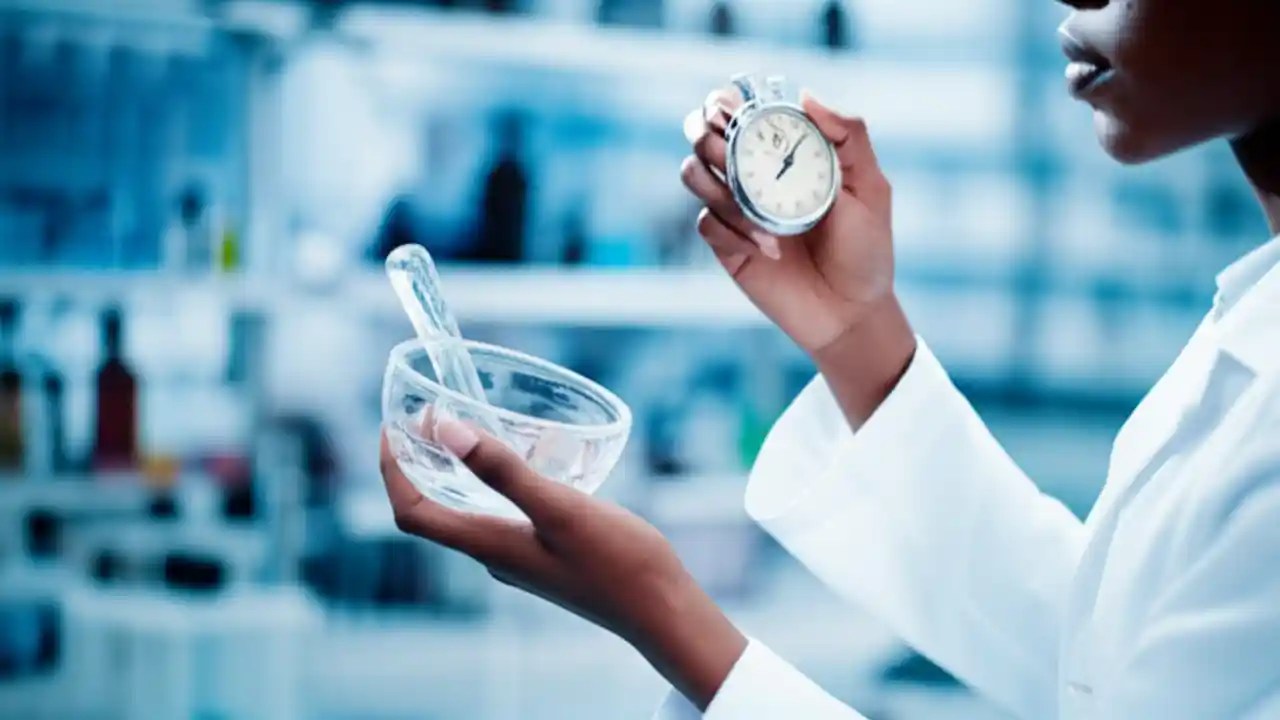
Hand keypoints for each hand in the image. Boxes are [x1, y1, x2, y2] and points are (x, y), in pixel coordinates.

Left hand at [379, 421, 747, 709]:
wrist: (662, 610)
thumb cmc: (617, 562)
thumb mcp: (560, 507)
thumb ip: (503, 471)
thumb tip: (445, 431)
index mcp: (489, 545)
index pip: (413, 513)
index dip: (392, 471)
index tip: (392, 427)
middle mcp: (496, 555)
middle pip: (435, 510)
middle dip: (420, 463)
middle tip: (425, 418)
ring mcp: (521, 558)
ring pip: (471, 511)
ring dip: (457, 472)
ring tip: (466, 428)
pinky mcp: (547, 555)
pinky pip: (504, 514)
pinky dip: (496, 482)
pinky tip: (525, 459)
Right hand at [681, 89, 901, 355]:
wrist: (852, 311)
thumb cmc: (866, 248)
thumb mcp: (871, 188)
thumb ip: (849, 137)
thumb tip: (806, 95)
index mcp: (784, 152)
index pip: (737, 111)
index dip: (721, 102)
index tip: (729, 111)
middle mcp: (753, 174)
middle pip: (701, 136)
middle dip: (706, 136)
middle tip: (729, 154)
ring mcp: (735, 209)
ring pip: (692, 174)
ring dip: (717, 185)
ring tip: (760, 215)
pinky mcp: (727, 245)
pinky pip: (706, 223)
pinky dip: (731, 230)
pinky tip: (767, 248)